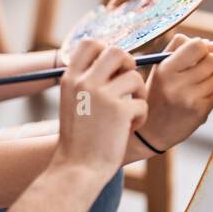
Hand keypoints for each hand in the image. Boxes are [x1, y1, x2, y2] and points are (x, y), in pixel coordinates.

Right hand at [55, 38, 148, 180]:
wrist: (77, 168)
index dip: (107, 50)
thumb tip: (116, 60)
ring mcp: (101, 95)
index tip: (112, 68)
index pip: (90, 43)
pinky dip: (140, 116)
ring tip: (130, 112)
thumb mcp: (73, 103)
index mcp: (70, 79)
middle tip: (128, 85)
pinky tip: (128, 129)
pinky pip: (141, 102)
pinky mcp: (119, 111)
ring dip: (138, 94)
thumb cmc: (79, 139)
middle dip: (129, 65)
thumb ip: (87, 81)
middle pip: (117, 52)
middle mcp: (84, 82)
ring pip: (135, 77)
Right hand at [136, 35, 212, 153]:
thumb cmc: (157, 95)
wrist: (150, 132)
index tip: (201, 53)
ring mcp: (189, 98)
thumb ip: (183, 49)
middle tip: (206, 68)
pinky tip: (200, 96)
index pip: (197, 45)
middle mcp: (176, 83)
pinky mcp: (200, 111)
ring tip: (202, 83)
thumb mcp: (160, 69)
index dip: (204, 47)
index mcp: (164, 69)